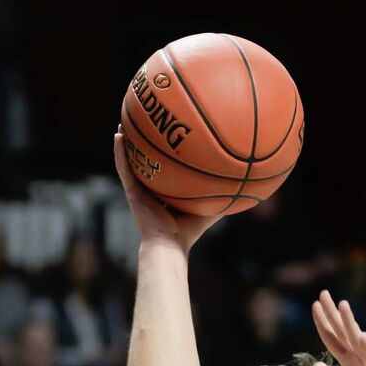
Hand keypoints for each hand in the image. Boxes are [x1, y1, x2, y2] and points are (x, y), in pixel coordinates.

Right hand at [112, 132, 223, 254]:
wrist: (170, 244)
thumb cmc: (189, 232)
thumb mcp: (209, 209)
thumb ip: (223, 198)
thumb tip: (247, 187)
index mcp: (165, 192)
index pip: (165, 169)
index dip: (166, 153)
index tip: (168, 134)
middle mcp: (150, 188)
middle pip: (146, 160)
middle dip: (145, 142)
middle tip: (146, 120)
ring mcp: (139, 189)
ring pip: (130, 161)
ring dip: (127, 142)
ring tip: (124, 120)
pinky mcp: (131, 192)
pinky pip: (123, 168)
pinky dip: (119, 152)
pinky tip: (118, 135)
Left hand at [309, 292, 365, 365]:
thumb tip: (315, 364)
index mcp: (350, 365)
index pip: (333, 340)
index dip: (324, 324)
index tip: (315, 305)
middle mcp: (359, 361)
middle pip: (343, 334)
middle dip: (333, 314)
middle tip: (323, 293)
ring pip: (357, 342)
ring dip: (349, 323)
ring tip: (342, 304)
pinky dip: (365, 348)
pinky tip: (360, 334)